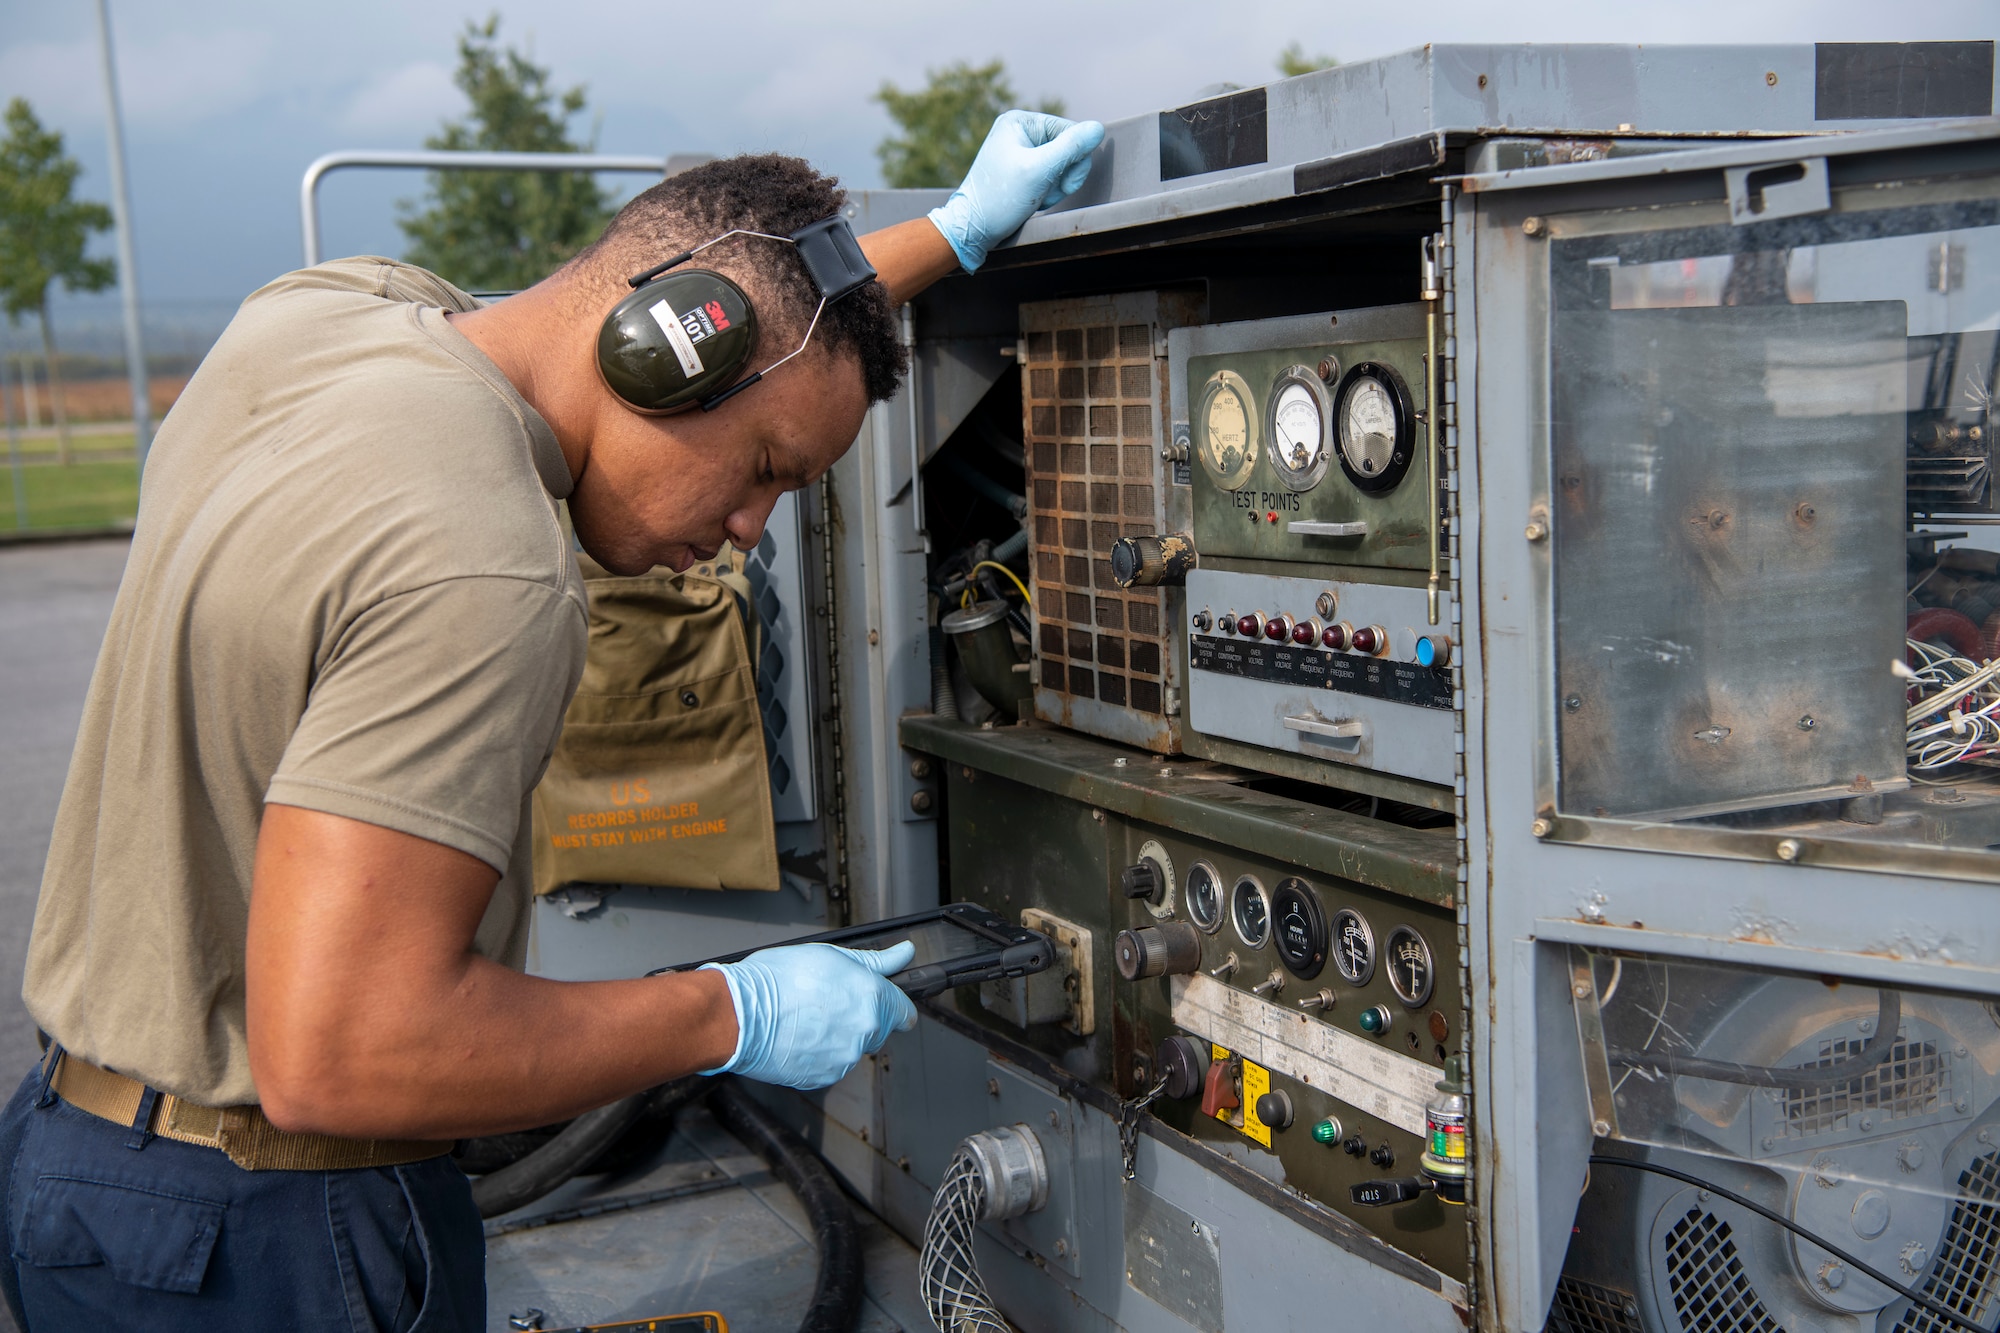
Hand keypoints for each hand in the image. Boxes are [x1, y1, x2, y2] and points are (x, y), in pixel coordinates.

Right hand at [702, 940, 918, 1088]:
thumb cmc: (778, 979)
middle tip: (826, 1001)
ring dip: (837, 1036)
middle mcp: (864, 1032)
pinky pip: (829, 1064)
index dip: (893, 1004)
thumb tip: (904, 954)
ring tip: (805, 1016)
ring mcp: (844, 1059)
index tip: (884, 1003)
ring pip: (851, 1048)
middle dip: (859, 1017)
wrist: (739, 1015)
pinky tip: (797, 1035)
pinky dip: (818, 1054)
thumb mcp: (830, 955)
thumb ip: (874, 961)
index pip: (904, 1011)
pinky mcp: (822, 1077)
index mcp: (872, 1000)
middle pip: (876, 1029)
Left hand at [928, 110, 1106, 271]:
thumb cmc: (1000, 199)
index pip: (1070, 131)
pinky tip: (1033, 201)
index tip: (1062, 183)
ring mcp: (1020, 151)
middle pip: (1067, 148)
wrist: (972, 230)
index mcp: (1020, 121)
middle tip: (1048, 193)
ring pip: (1061, 166)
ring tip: (1037, 198)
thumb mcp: (1039, 171)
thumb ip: (1071, 148)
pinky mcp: (1022, 170)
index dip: (1074, 159)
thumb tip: (1098, 128)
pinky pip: (1050, 177)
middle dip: (1064, 175)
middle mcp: (1019, 132)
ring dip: (1056, 187)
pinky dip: (1048, 192)